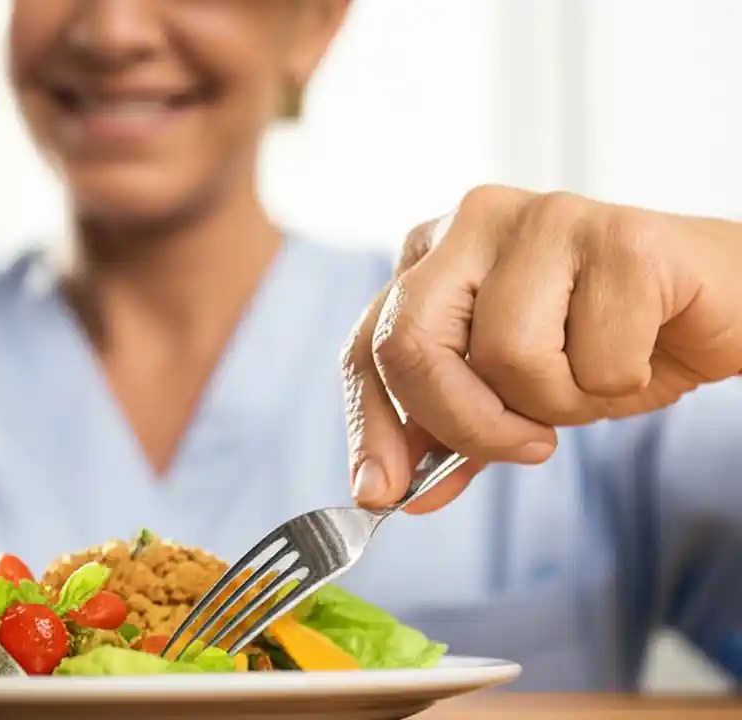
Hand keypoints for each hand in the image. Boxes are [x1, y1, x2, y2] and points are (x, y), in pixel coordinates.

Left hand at [341, 185, 741, 512]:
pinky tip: (643, 348)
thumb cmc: (611, 341)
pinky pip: (591, 359)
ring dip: (558, 403)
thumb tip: (387, 491)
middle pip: (410, 342)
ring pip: (504, 357)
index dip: (369, 425)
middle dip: (460, 421)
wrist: (729, 306)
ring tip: (596, 374)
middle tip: (524, 445)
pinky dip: (619, 384)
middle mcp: (474, 220)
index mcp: (434, 252)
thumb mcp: (514, 395)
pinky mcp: (620, 236)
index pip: (367, 345)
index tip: (381, 493)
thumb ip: (449, 433)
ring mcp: (545, 218)